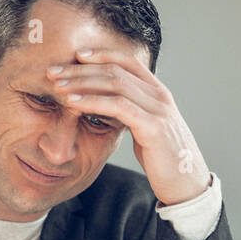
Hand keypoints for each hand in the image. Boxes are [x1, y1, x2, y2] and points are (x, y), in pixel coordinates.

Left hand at [45, 47, 210, 204]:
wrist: (186, 184)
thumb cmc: (163, 160)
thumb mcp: (145, 130)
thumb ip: (129, 113)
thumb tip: (105, 106)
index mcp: (157, 93)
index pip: (127, 61)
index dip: (101, 54)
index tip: (75, 56)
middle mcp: (159, 95)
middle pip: (115, 70)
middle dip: (81, 69)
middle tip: (54, 71)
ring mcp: (158, 109)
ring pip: (114, 83)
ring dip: (82, 83)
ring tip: (57, 85)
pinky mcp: (153, 127)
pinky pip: (118, 106)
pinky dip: (92, 101)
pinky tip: (72, 103)